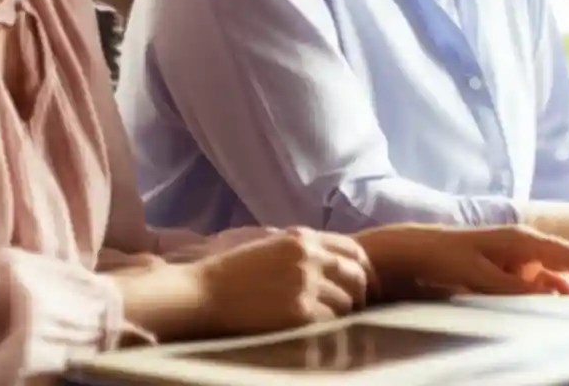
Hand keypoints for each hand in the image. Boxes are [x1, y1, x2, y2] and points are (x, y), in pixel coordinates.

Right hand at [195, 227, 373, 334]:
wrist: (204, 294)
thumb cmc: (232, 274)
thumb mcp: (270, 248)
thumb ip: (303, 250)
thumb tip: (337, 264)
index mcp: (301, 237)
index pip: (353, 249)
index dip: (365, 268)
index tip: (365, 284)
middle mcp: (308, 256)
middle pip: (357, 275)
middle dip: (360, 294)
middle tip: (355, 309)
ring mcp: (305, 284)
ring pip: (347, 303)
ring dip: (342, 314)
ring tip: (326, 321)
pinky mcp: (299, 312)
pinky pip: (332, 323)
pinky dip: (328, 329)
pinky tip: (313, 331)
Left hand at [357, 224, 568, 301]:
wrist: (412, 253)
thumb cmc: (443, 256)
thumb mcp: (477, 274)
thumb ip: (514, 286)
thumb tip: (551, 295)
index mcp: (522, 239)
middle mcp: (524, 248)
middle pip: (566, 270)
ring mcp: (516, 262)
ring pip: (551, 283)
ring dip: (560, 301)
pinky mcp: (507, 275)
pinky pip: (533, 290)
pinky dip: (541, 303)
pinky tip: (543, 319)